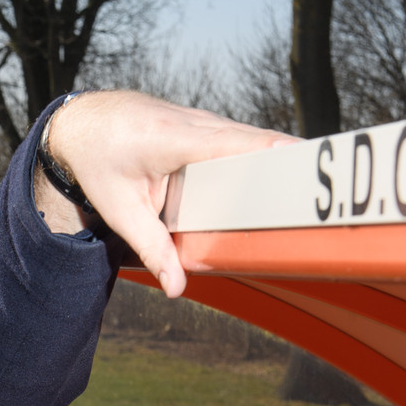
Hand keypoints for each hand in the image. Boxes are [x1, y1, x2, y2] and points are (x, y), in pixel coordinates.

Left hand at [42, 91, 289, 297]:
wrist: (80, 122)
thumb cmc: (97, 162)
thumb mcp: (118, 210)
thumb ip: (151, 248)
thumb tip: (176, 287)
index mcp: (171, 139)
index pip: (234, 143)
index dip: (272, 152)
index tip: (308, 165)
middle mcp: (192, 122)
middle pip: (253, 141)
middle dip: (288, 162)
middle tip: (324, 191)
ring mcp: (200, 118)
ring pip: (249, 138)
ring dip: (277, 159)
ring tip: (313, 187)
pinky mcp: (203, 123)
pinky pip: (237, 139)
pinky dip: (258, 155)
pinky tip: (280, 177)